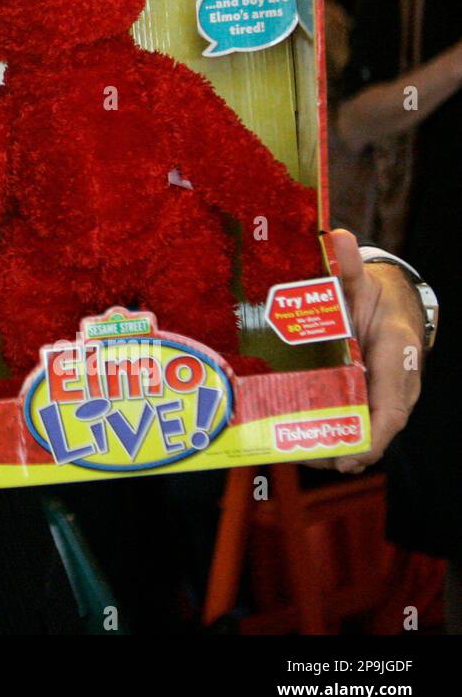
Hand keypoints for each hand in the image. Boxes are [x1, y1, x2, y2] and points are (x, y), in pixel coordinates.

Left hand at [306, 229, 424, 473]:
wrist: (391, 302)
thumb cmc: (373, 295)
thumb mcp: (360, 280)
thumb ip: (347, 265)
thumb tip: (339, 238)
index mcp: (397, 355)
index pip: (393, 404)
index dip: (374, 433)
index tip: (351, 453)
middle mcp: (396, 382)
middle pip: (378, 427)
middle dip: (347, 448)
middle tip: (310, 458)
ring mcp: (384, 393)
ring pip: (367, 430)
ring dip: (336, 448)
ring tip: (299, 456)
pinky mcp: (370, 398)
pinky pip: (357, 423)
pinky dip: (334, 436)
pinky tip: (303, 445)